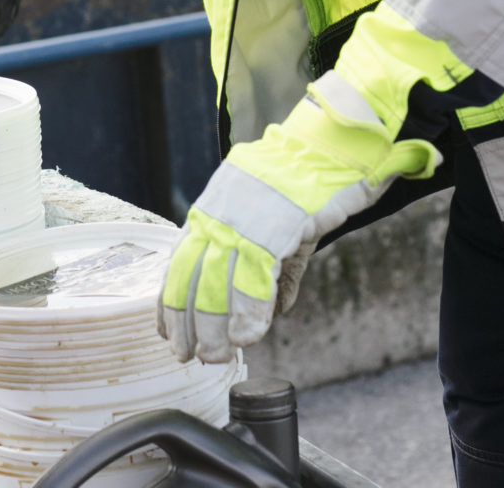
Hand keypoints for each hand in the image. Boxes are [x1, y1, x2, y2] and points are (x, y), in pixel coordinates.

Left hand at [157, 74, 439, 362]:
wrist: (333, 146)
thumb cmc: (306, 183)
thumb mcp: (278, 226)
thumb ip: (274, 270)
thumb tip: (274, 312)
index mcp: (213, 210)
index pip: (178, 264)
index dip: (171, 304)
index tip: (170, 335)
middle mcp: (220, 214)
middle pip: (191, 280)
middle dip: (190, 325)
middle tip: (195, 357)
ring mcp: (245, 219)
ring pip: (217, 284)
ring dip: (216, 328)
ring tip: (220, 356)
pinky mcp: (274, 225)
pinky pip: (255, 279)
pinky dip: (250, 313)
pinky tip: (250, 336)